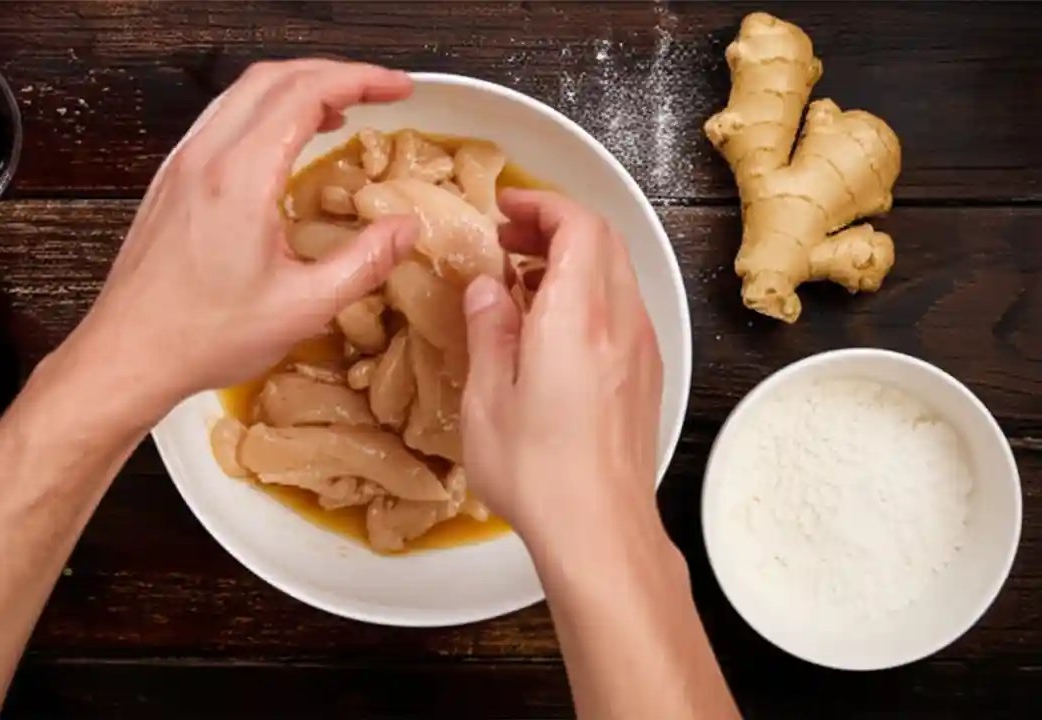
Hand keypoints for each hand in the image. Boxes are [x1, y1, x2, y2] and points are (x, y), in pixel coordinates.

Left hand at [57, 60, 417, 427]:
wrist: (127, 354)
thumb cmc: (204, 336)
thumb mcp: (303, 307)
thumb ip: (364, 262)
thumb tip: (406, 229)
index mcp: (239, 177)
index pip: (305, 93)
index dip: (360, 80)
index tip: (397, 88)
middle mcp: (205, 157)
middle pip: (273, 78)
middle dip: (333, 74)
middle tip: (378, 91)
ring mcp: (181, 166)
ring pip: (242, 93)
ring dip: (296, 88)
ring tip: (340, 109)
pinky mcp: (170, 183)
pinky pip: (220, 120)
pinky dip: (263, 111)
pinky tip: (283, 141)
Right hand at [459, 189, 664, 541]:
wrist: (600, 531)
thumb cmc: (539, 474)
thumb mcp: (488, 399)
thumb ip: (488, 330)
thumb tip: (486, 288)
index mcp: (577, 318)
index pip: (578, 225)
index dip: (542, 205)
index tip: (505, 209)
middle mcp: (620, 323)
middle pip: (603, 240)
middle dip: (554, 225)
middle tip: (507, 238)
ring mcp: (639, 349)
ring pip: (615, 272)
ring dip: (572, 259)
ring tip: (522, 279)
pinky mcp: (644, 375)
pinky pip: (621, 308)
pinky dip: (588, 292)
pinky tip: (551, 324)